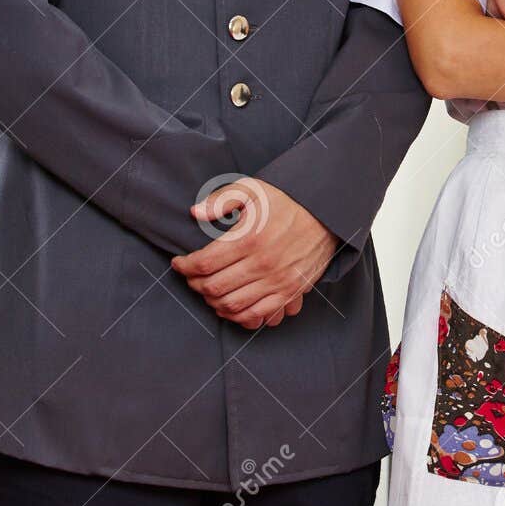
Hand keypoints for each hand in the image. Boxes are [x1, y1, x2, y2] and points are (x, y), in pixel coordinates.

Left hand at [170, 179, 338, 328]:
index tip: (179, 263)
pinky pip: (257, 315)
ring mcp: (277, 281)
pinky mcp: (289, 292)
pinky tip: (229, 305)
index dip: (185, 266)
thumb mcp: (252, 189)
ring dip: (213, 302)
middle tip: (191, 277)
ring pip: (232, 305)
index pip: (204, 263)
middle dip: (195, 285)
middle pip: (214, 287)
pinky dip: (238, 315)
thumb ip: (221, 200)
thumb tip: (195, 213)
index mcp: (249, 238)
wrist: (325, 213)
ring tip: (208, 290)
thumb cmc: (285, 200)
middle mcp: (262, 263)